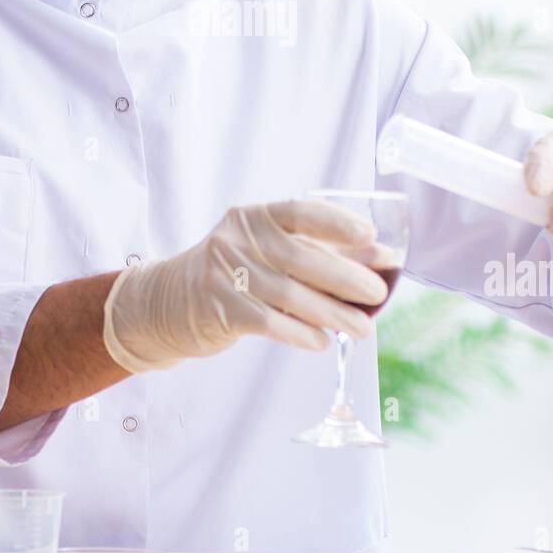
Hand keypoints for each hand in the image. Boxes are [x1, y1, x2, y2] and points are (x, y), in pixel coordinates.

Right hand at [102, 200, 388, 373]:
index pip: (299, 211)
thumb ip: (321, 251)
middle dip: (345, 276)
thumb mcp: (270, 251)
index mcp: (254, 216)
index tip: (370, 235)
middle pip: (299, 256)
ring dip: (331, 313)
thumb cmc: (236, 271)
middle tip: (378, 293)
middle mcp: (237, 239)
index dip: (336, 222)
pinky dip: (300, 333)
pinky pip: (269, 322)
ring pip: (289, 294)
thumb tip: (382, 258)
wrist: (171, 301)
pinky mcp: (219, 309)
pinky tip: (322, 340)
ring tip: (362, 327)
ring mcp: (224, 274)